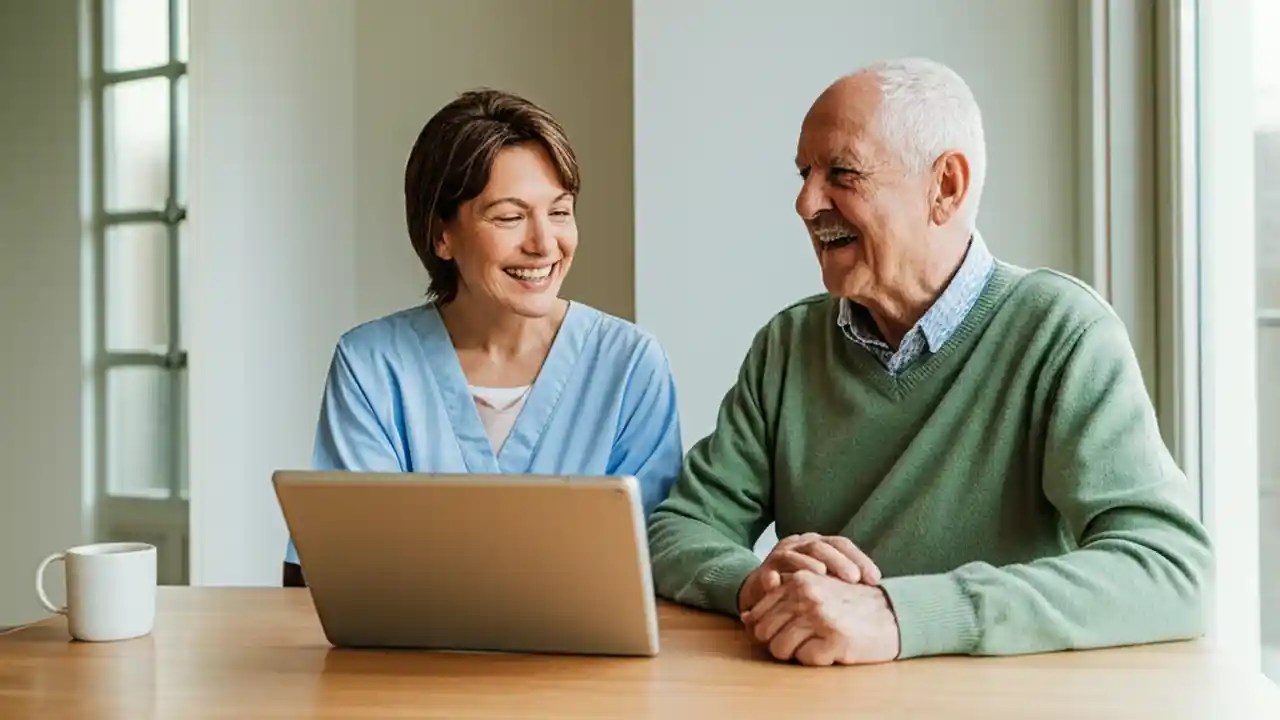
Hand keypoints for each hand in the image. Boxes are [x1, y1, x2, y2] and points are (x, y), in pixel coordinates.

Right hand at [737, 533, 881, 611]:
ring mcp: (780, 556)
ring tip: (822, 575)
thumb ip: (846, 581)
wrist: (766, 591)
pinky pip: (768, 572)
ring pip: (794, 555)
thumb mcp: (827, 582)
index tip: (875, 579)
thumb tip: (882, 591)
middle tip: (853, 578)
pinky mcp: (763, 571)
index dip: (859, 559)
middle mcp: (800, 545)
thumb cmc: (804, 588)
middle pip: (820, 546)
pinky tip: (779, 585)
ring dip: (808, 564)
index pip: (841, 544)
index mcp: (819, 544)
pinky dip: (772, 577)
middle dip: (838, 561)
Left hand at [741, 570, 899, 665]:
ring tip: (818, 643)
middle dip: (778, 643)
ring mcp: (819, 616)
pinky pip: (805, 659)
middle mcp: (805, 594)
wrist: (893, 615)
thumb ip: (781, 598)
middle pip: (764, 633)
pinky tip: (833, 647)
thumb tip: (744, 618)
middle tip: (803, 641)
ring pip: (780, 649)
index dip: (765, 631)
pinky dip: (817, 659)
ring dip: (796, 652)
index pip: (757, 614)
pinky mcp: (834, 638)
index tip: (785, 632)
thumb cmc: (851, 604)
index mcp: (798, 580)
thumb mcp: (814, 590)